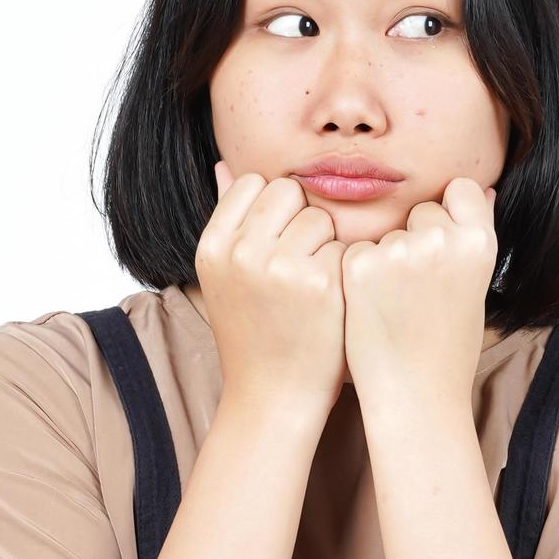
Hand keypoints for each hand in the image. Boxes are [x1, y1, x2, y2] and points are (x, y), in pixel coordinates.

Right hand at [196, 158, 346, 420]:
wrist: (275, 396)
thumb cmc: (256, 332)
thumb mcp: (227, 275)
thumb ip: (229, 218)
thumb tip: (224, 162)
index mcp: (213, 246)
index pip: (255, 182)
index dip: (274, 210)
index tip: (276, 246)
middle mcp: (240, 252)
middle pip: (289, 191)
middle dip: (301, 220)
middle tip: (299, 265)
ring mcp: (280, 267)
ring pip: (320, 216)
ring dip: (326, 244)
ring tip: (312, 287)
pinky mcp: (321, 283)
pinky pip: (345, 245)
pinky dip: (345, 269)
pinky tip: (332, 301)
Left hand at [339, 176, 497, 418]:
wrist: (415, 395)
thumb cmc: (448, 346)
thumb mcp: (476, 286)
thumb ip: (475, 235)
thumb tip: (484, 189)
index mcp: (479, 243)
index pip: (461, 189)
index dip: (450, 212)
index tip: (443, 244)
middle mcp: (441, 240)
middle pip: (421, 211)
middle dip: (415, 239)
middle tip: (418, 291)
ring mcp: (399, 251)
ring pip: (387, 233)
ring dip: (385, 259)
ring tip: (397, 306)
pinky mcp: (360, 266)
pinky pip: (357, 251)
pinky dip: (359, 276)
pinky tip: (373, 309)